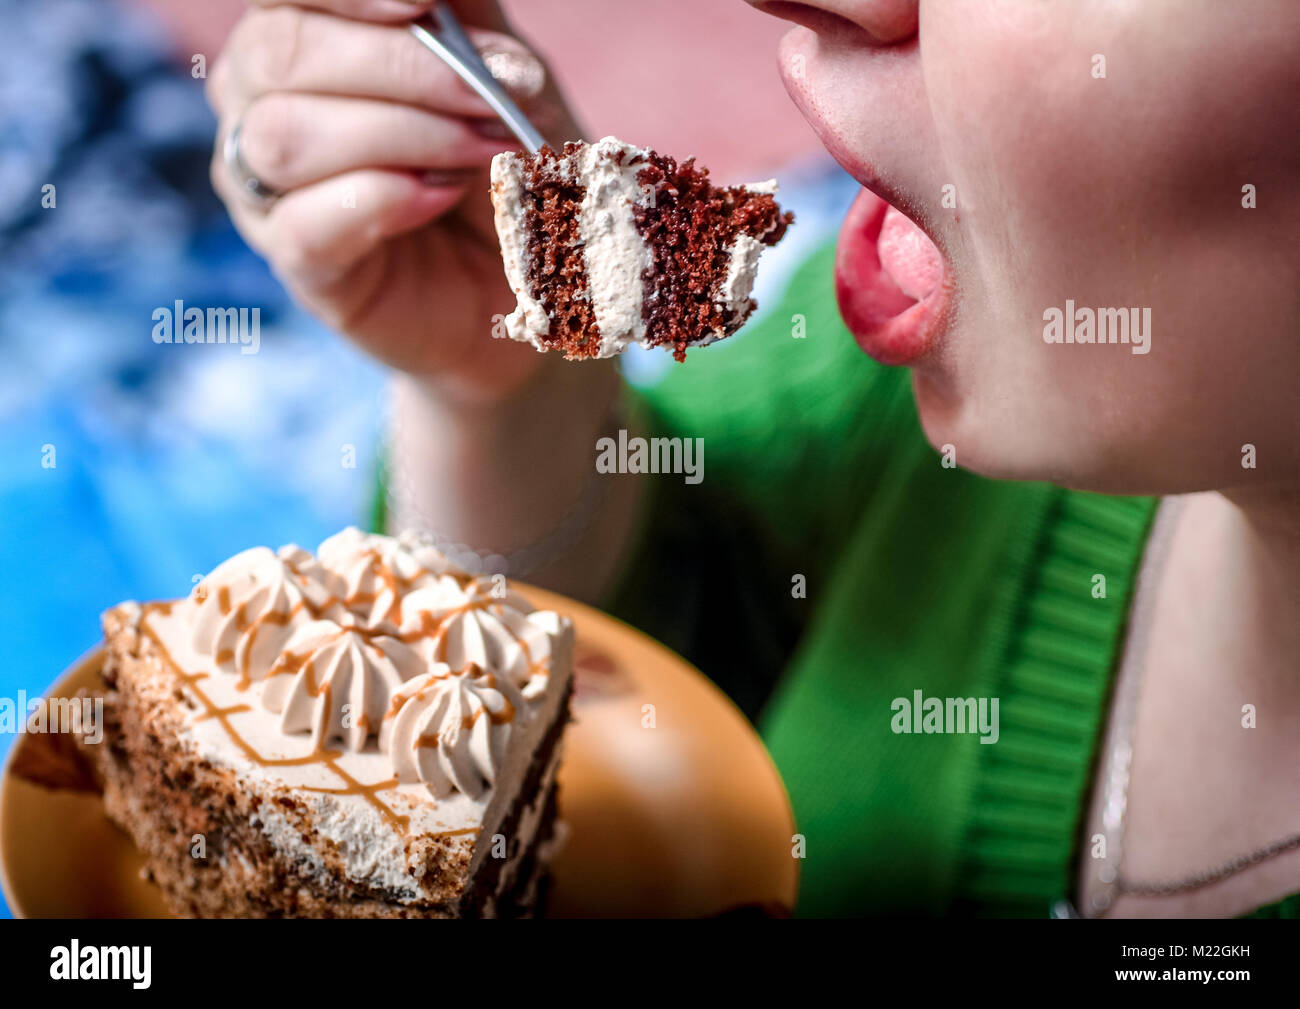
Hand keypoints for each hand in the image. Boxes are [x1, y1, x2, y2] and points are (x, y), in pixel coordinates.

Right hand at [207, 0, 582, 400]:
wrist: (536, 275)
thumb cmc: (507, 159)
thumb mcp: (502, 70)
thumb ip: (465, 13)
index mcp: (300, 36)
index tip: (425, 3)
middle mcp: (260, 102)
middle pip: (279, 53)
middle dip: (400, 69)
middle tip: (487, 100)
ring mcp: (269, 189)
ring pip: (284, 136)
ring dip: (401, 136)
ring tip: (478, 152)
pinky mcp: (302, 265)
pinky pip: (306, 224)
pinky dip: (380, 202)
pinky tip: (437, 198)